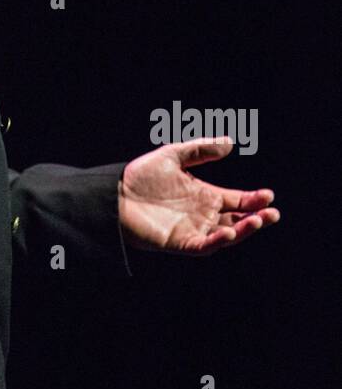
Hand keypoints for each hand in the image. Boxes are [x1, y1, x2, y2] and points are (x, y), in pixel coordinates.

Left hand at [118, 137, 279, 255]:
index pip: (238, 200)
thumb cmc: (142, 175)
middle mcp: (204, 215)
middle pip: (238, 220)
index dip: (254, 199)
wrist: (114, 193)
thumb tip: (230, 142)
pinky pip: (204, 246)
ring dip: (243, 230)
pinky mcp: (180, 242)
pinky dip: (217, 240)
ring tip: (258, 220)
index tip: (268, 194)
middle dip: (257, 217)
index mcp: (206, 196)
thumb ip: (201, 150)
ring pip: (226, 235)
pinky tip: (228, 230)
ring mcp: (193, 230)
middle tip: (273, 212)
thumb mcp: (174, 156)